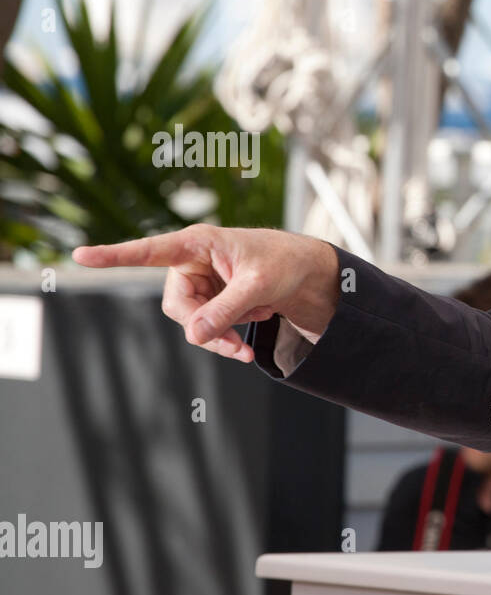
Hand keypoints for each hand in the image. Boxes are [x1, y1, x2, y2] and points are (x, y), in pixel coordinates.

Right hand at [72, 224, 340, 362]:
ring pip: (192, 321)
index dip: (114, 255)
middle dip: (206, 330)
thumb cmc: (283, 263)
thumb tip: (193, 335)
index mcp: (198, 243)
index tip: (80, 254)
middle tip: (239, 351)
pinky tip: (259, 314)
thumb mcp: (259, 286)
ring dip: (222, 335)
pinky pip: (207, 324)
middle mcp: (191, 261)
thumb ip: (227, 309)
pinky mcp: (209, 297)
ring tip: (253, 338)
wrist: (306, 271)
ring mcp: (199, 281)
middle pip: (178, 306)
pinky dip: (232, 330)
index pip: (150, 251)